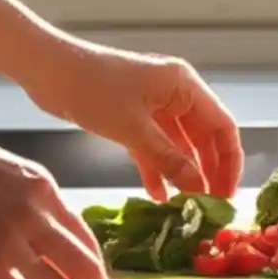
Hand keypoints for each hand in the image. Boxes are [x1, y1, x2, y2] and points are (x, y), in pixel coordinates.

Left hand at [20, 41, 242, 201]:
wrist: (48, 71)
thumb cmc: (93, 89)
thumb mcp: (135, 130)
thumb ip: (170, 160)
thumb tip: (199, 190)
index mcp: (184, 86)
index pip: (223, 127)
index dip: (229, 162)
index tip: (226, 194)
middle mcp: (175, 93)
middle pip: (204, 138)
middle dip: (207, 172)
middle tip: (208, 207)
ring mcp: (153, 105)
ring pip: (178, 145)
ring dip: (181, 174)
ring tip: (185, 208)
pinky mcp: (131, 116)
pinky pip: (153, 147)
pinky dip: (156, 169)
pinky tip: (157, 196)